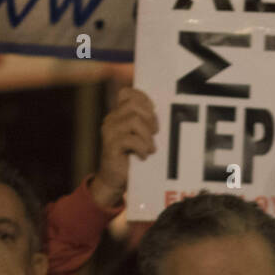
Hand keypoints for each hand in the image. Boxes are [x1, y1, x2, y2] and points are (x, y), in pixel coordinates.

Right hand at [91, 87, 157, 207]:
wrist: (115, 180)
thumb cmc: (132, 158)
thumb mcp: (140, 137)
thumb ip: (146, 124)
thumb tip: (165, 114)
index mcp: (118, 115)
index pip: (127, 93)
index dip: (143, 99)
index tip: (153, 113)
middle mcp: (111, 120)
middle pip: (133, 104)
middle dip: (150, 118)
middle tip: (154, 135)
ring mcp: (109, 132)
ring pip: (133, 120)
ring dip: (147, 135)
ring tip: (149, 149)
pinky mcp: (110, 146)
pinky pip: (130, 139)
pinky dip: (141, 147)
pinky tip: (143, 156)